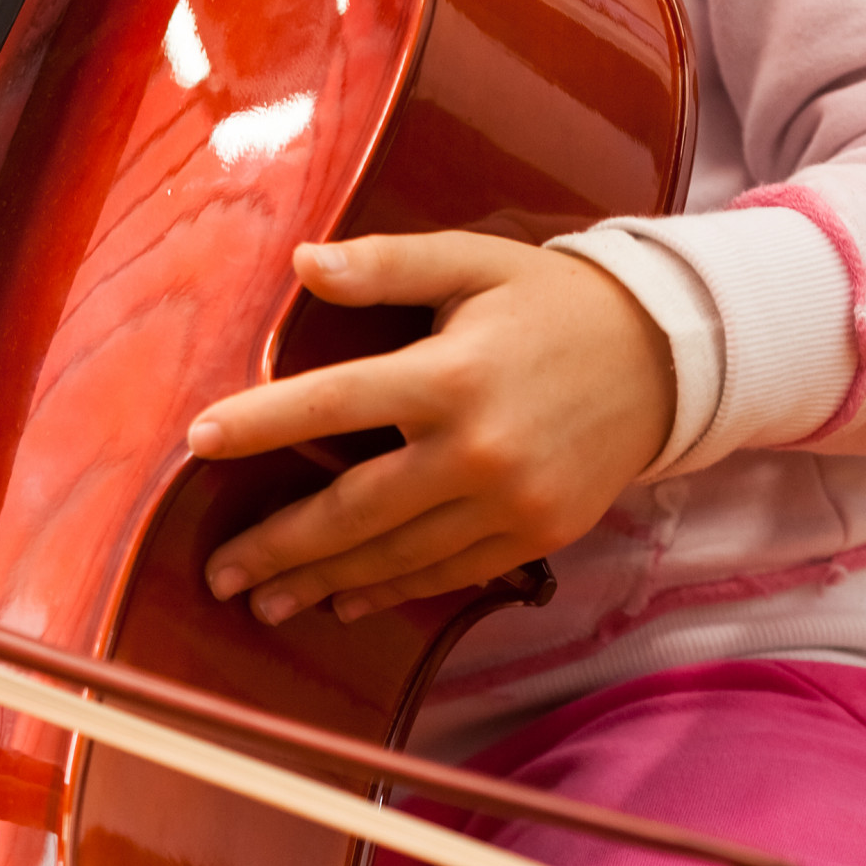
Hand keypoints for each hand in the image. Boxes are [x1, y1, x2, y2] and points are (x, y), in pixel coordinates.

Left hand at [190, 232, 676, 624]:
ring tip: (263, 602)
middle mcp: (476, 449)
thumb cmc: (550, 302)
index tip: (197, 442)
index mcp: (450, 375)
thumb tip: (302, 262)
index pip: (333, 402)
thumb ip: (386, 265)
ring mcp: (509, 503)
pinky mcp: (534, 535)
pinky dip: (388, 592)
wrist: (668, 356)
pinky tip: (340, 602)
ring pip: (394, 557)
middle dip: (277, 548)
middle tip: (217, 576)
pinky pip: (445, 575)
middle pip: (354, 512)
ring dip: (321, 584)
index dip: (261, 423)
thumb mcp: (472, 262)